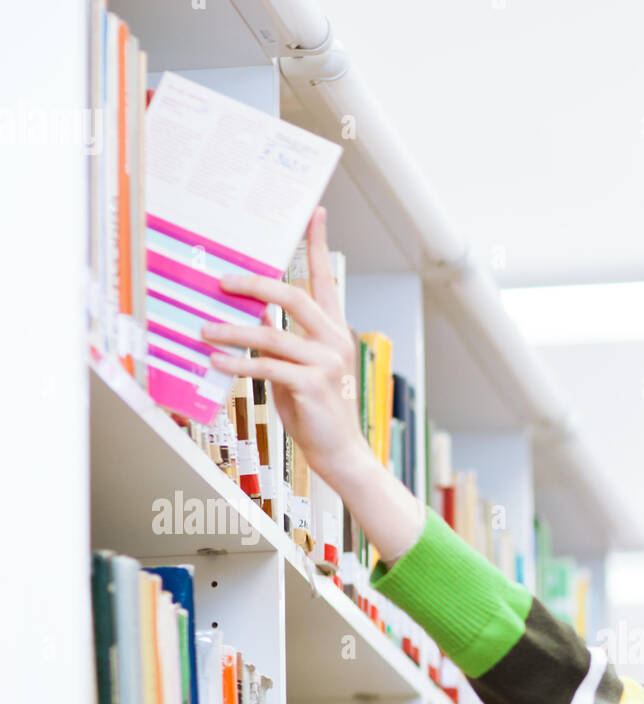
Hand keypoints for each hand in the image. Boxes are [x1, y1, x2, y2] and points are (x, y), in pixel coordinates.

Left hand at [200, 205, 368, 490]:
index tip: (316, 213)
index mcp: (334, 329)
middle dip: (253, 283)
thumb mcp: (298, 368)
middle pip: (292, 295)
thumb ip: (282, 340)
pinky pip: (266, 366)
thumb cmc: (316, 410)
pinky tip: (216, 362)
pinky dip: (237, 364)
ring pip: (271, 333)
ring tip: (204, 331)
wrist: (340, 451)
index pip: (326, 279)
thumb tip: (249, 314)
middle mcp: (334, 339)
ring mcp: (326, 362)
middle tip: (221, 280)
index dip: (320, 244)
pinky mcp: (312, 385)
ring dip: (232, 330)